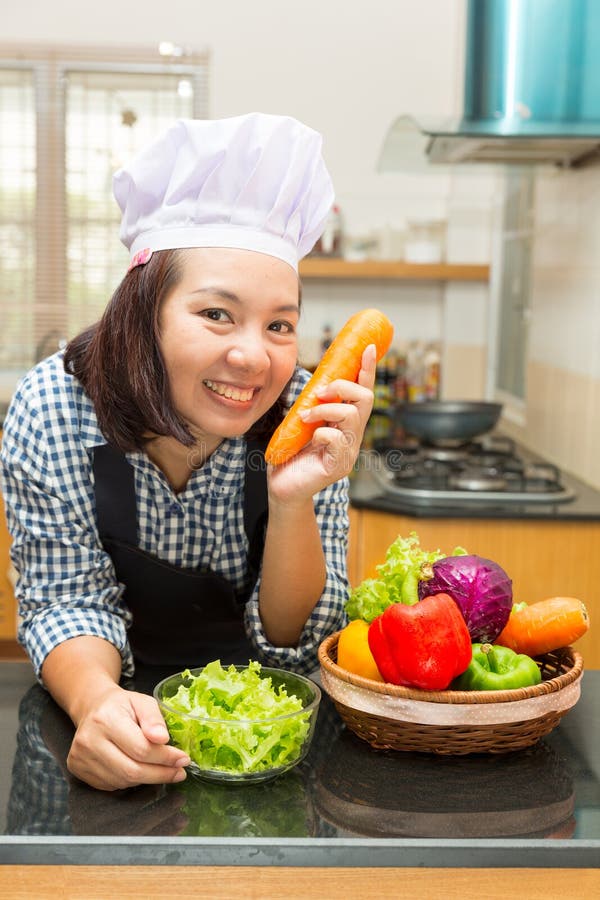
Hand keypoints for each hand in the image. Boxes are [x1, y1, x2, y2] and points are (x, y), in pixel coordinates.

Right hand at [66, 684, 190, 790]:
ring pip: (122, 781)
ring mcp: (81, 758)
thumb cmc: (121, 705)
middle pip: (131, 770)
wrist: (92, 707)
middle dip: (160, 774)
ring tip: (162, 771)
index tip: (183, 759)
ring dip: (147, 779)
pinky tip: (139, 769)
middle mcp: (89, 740)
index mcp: (106, 719)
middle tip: (178, 772)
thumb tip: (163, 739)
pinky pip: (111, 785)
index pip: (141, 748)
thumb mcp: (142, 701)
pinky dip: (130, 781)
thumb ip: (154, 718)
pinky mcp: (79, 769)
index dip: (165, 757)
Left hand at [268, 344, 376, 500]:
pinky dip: (319, 432)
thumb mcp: (302, 422)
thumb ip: (313, 405)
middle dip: (343, 387)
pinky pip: (335, 438)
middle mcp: (352, 436)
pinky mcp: (338, 466)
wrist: (282, 487)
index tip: (368, 348)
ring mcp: (348, 452)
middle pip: (365, 399)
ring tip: (305, 416)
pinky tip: (309, 439)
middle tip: (319, 392)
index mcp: (346, 424)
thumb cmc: (290, 454)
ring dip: (324, 409)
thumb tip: (316, 382)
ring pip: (351, 414)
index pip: (362, 393)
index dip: (367, 370)